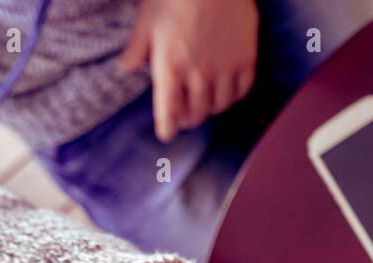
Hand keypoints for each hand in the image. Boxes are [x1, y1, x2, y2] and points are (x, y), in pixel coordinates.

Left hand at [119, 0, 258, 142]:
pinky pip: (241, 91)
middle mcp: (198, 75)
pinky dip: (233, 96)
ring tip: (205, 102)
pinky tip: (226, 91)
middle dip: (188, 119)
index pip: (168, 112)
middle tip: (184, 116)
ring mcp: (224, 70)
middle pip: (195, 114)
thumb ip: (138, 48)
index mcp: (170, 67)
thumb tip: (126, 68)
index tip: (167, 133)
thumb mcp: (147, 18)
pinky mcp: (246, 60)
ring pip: (219, 106)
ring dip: (210, 108)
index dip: (167, 127)